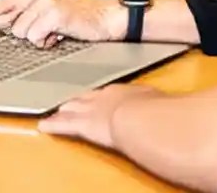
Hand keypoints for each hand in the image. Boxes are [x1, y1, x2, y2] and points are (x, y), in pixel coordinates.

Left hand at [0, 0, 125, 46]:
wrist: (108, 18)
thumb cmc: (83, 17)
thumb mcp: (52, 13)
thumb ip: (29, 16)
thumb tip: (6, 24)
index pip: (4, 2)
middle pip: (11, 22)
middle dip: (25, 33)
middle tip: (46, 31)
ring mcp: (46, 2)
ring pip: (22, 32)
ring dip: (38, 39)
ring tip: (56, 33)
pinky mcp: (54, 13)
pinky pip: (35, 36)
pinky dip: (46, 42)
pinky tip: (59, 36)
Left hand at [37, 84, 165, 148]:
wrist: (142, 118)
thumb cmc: (155, 111)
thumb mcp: (159, 103)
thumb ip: (160, 105)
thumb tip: (173, 110)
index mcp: (123, 91)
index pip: (107, 92)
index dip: (99, 96)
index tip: (96, 97)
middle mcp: (104, 97)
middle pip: (85, 96)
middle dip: (76, 98)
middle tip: (66, 99)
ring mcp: (91, 110)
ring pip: (72, 108)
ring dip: (63, 109)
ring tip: (55, 109)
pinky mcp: (83, 125)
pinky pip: (64, 125)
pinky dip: (53, 125)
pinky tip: (43, 125)